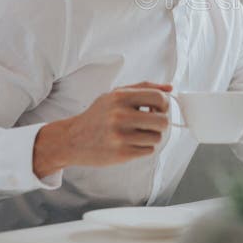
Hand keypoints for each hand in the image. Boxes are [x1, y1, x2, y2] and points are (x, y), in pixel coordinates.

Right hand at [33, 81, 172, 177]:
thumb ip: (144, 88)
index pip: (159, 98)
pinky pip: (148, 150)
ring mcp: (120, 136)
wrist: (72, 139)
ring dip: (152, 136)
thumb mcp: (116, 94)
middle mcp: (120, 116)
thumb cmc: (98, 115)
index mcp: (120, 97)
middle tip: (151, 122)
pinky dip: (144, 147)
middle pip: (163, 121)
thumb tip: (170, 88)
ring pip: (157, 137)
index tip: (158, 108)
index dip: (164, 104)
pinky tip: (131, 143)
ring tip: (138, 133)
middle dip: (161, 122)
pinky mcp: (121, 154)